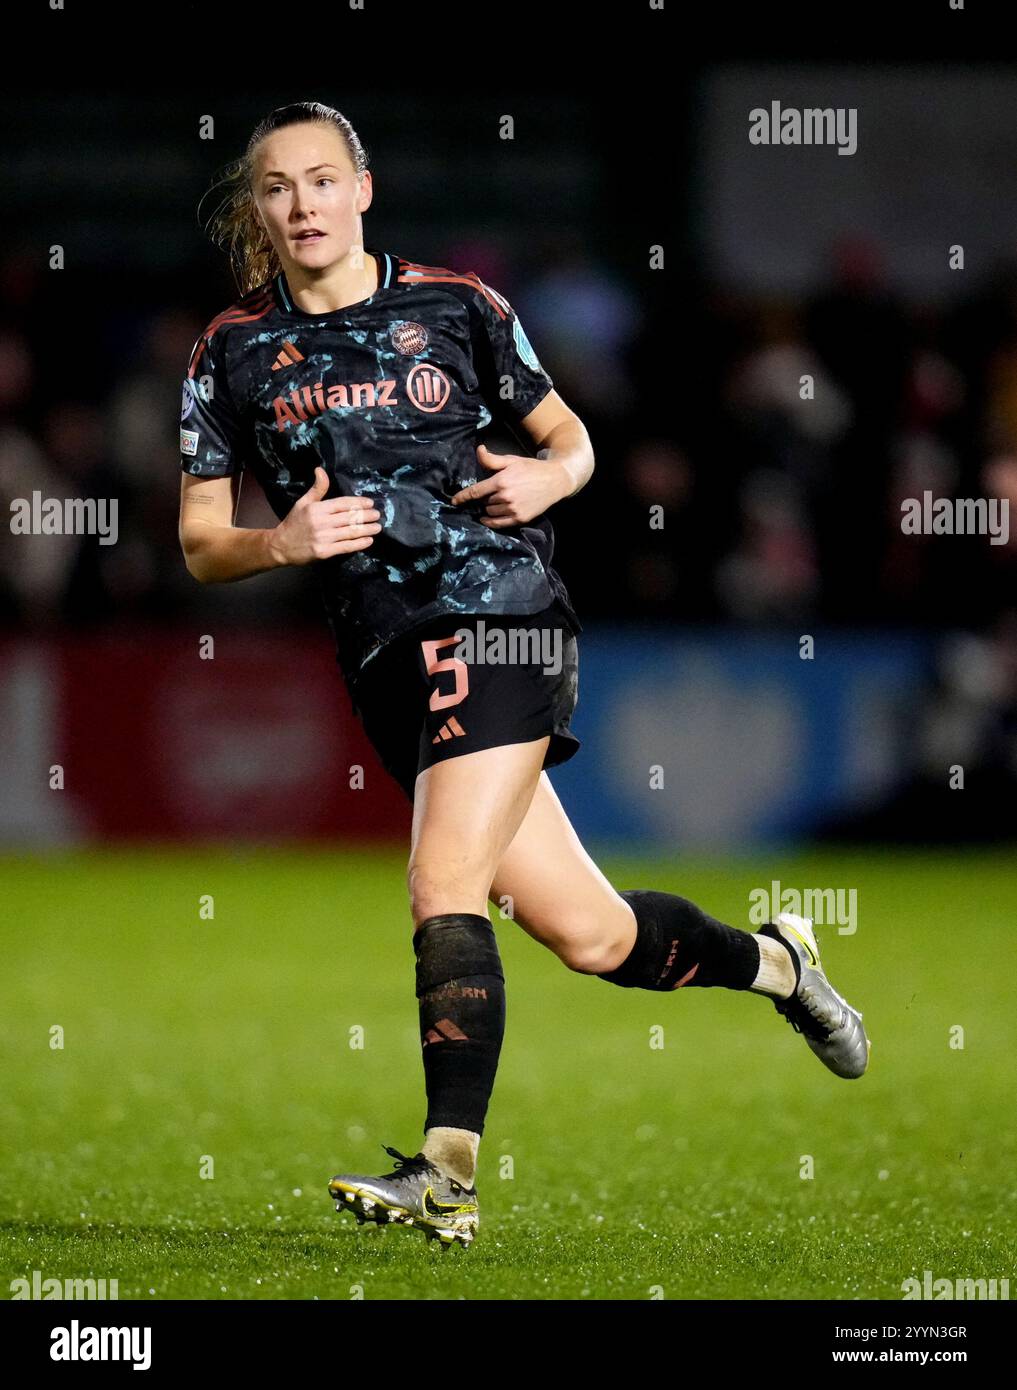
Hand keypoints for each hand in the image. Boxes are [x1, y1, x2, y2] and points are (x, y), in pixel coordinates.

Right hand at [269, 467, 380, 564]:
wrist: (280, 546)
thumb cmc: (294, 523)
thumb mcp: (303, 502)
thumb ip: (317, 488)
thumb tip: (320, 469)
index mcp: (317, 508)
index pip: (343, 503)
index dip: (358, 502)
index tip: (370, 503)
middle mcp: (321, 522)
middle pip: (349, 517)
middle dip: (366, 516)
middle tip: (377, 515)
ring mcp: (323, 538)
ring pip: (350, 532)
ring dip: (366, 529)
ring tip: (377, 527)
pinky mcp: (324, 552)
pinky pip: (346, 547)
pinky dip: (359, 544)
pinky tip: (368, 540)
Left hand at [449, 442, 569, 527]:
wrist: (555, 480)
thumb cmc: (531, 469)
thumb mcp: (511, 460)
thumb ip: (492, 459)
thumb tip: (478, 450)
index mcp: (501, 481)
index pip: (476, 491)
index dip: (463, 497)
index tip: (454, 501)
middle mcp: (506, 496)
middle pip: (483, 502)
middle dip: (483, 498)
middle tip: (490, 493)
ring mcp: (513, 509)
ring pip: (490, 512)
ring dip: (488, 508)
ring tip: (496, 501)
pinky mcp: (520, 518)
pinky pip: (498, 523)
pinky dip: (490, 522)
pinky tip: (486, 518)